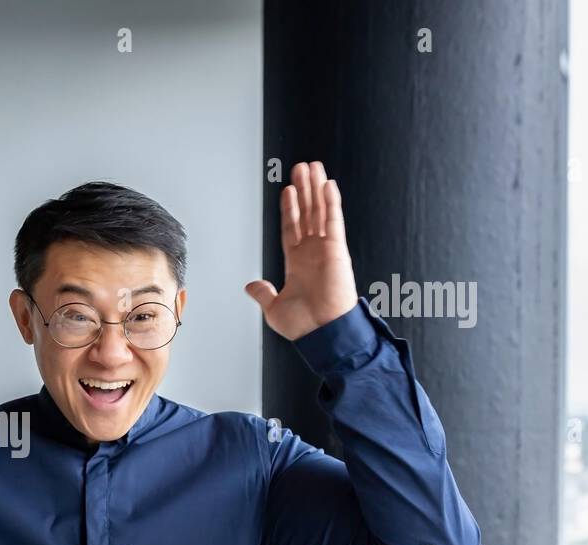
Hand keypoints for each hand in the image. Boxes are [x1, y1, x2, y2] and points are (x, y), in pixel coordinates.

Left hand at [245, 161, 357, 340]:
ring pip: (320, 211)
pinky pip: (333, 221)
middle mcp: (312, 253)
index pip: (292, 229)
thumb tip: (251, 286)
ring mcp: (325, 249)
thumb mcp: (273, 308)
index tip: (288, 191)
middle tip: (301, 168)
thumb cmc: (303, 326)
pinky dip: (331, 203)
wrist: (322, 333)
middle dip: (304, 191)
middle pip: (307, 214)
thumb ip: (263, 293)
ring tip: (312, 167)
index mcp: (298, 264)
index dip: (290, 209)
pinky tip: (327, 185)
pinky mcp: (337, 250)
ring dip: (316, 189)